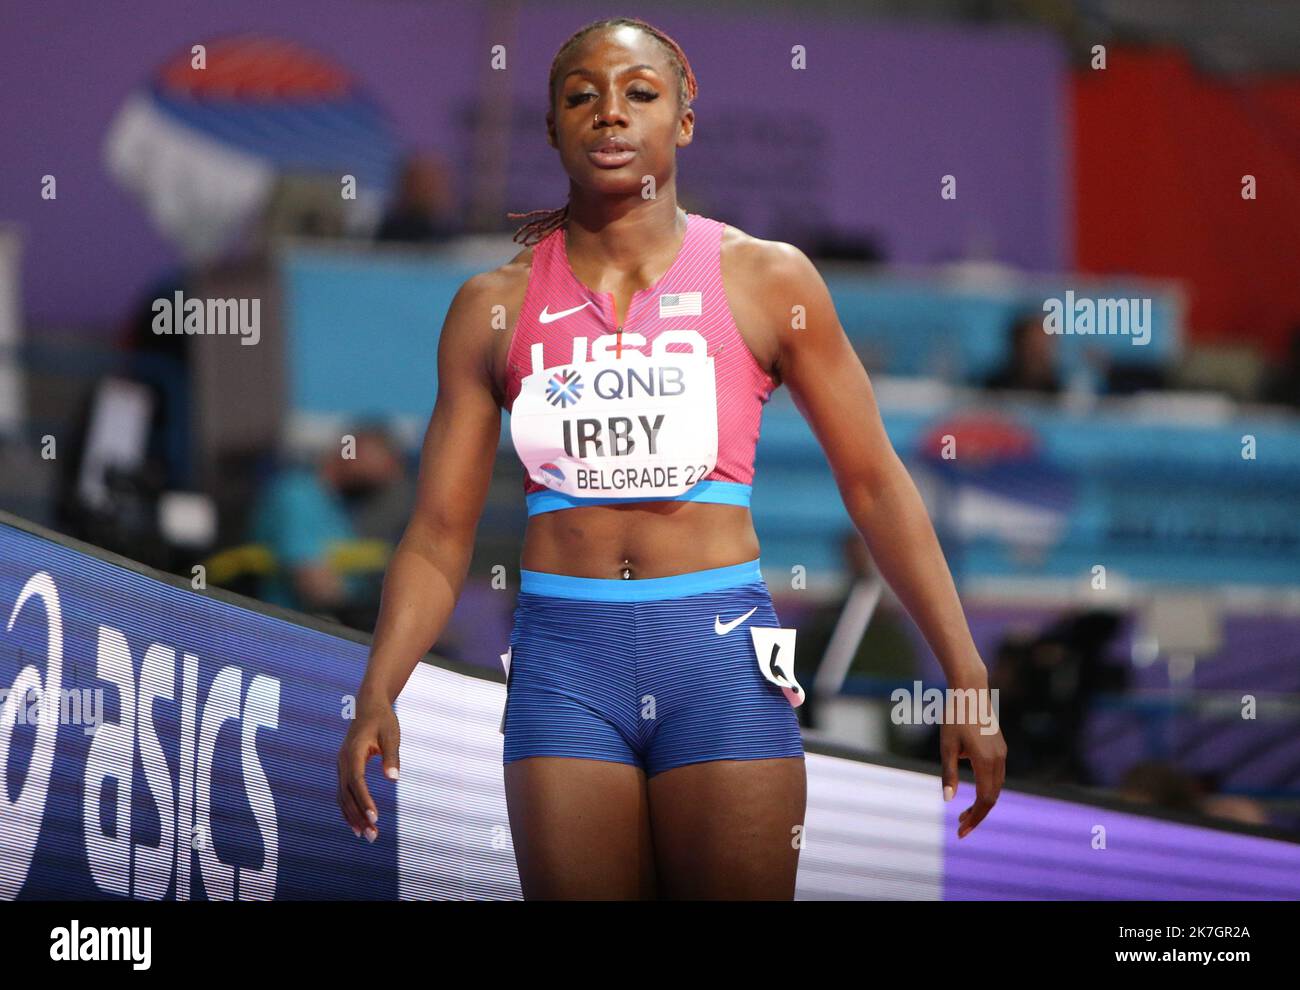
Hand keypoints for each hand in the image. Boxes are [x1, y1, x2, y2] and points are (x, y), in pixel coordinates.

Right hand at [337, 694, 400, 842]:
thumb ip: (391, 757)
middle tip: (373, 837)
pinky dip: (349, 809)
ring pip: (343, 797)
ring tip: (367, 836)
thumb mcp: (391, 735)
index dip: (364, 801)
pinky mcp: (344, 769)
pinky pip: (343, 793)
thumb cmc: (383, 719)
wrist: (369, 705)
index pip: (357, 782)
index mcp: (353, 752)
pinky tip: (358, 824)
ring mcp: (341, 766)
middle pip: (347, 794)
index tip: (375, 818)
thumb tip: (394, 779)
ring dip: (353, 817)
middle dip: (359, 817)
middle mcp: (343, 762)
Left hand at [940, 716, 1005, 838]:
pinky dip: (987, 789)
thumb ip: (949, 774)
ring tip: (964, 814)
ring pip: (997, 787)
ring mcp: (1002, 753)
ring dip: (983, 803)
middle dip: (977, 815)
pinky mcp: (1001, 748)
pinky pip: (997, 776)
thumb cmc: (954, 716)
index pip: (985, 800)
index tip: (960, 831)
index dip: (974, 818)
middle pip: (992, 797)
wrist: (970, 691)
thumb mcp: (946, 746)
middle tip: (960, 828)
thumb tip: (948, 800)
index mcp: (986, 761)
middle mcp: (998, 759)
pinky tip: (974, 792)